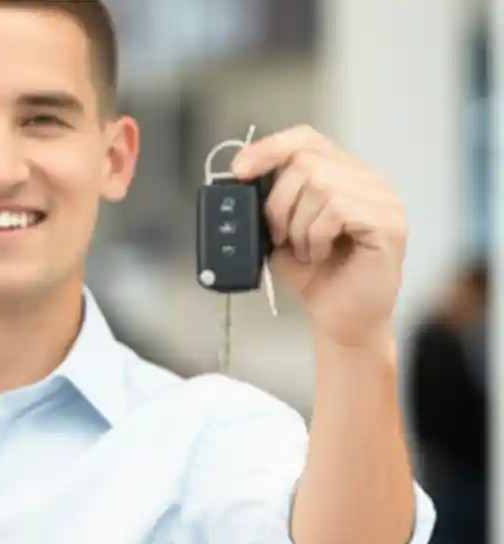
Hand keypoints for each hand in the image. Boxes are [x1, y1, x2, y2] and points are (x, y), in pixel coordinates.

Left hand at [233, 125, 406, 349]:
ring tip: (306, 251)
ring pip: (320, 185)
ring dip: (298, 226)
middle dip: (278, 203)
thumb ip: (269, 202)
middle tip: (280, 236)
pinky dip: (316, 236)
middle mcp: (369, 181)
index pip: (306, 138)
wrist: (340, 320)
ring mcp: (384, 200)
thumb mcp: (280, 231)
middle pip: (306, 161)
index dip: (270, 148)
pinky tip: (321, 255)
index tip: (240, 170)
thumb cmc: (315, 277)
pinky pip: (337, 210)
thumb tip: (243, 178)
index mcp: (343, 176)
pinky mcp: (389, 223)